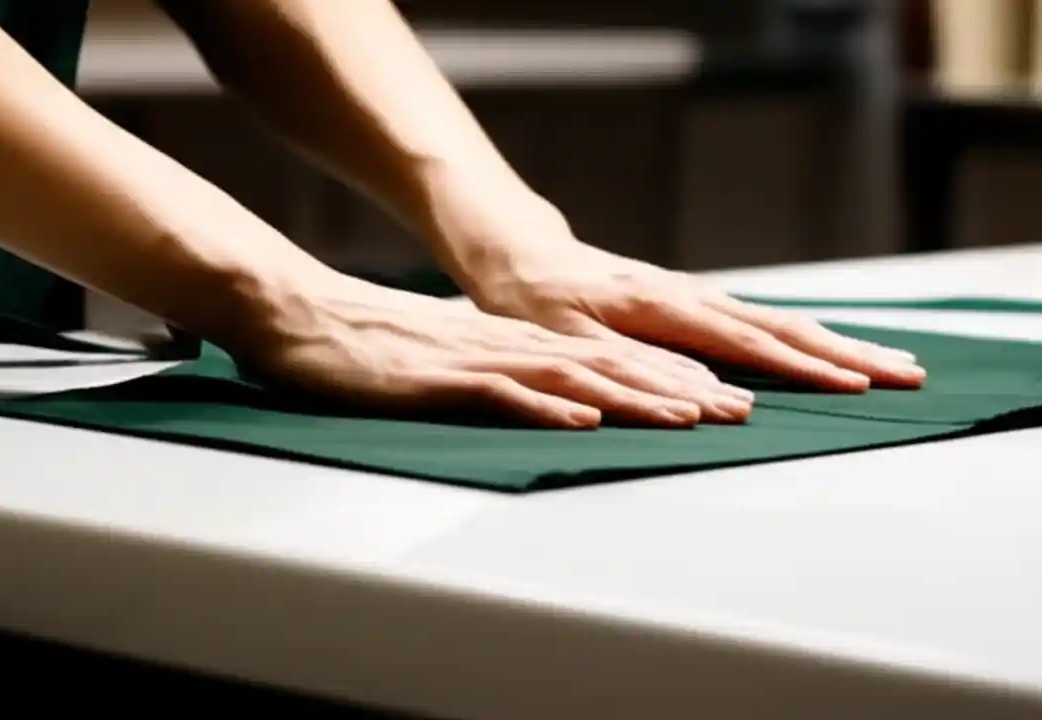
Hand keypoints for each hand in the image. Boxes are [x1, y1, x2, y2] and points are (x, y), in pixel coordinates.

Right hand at [239, 273, 754, 428]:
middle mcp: (510, 346)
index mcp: (517, 344)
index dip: (668, 380)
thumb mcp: (452, 362)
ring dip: (633, 397)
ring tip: (687, 415)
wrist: (304, 315)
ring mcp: (477, 359)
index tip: (721, 399)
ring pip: (571, 378)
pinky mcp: (439, 378)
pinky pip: (502, 393)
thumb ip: (500, 378)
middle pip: (607, 367)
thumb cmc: (374, 346)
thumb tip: (548, 399)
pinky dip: (547, 407)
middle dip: (676, 389)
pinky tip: (584, 422)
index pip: (608, 362)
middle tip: (736, 409)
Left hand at [462, 237, 926, 392]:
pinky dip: (805, 337)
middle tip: (912, 375)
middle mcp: (692, 297)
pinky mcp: (695, 304)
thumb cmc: (535, 303)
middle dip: (850, 354)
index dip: (806, 366)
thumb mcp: (571, 342)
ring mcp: (698, 298)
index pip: (750, 341)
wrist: (523, 257)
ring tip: (895, 363)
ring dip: (839, 344)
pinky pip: (761, 322)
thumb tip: (716, 400)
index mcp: (665, 308)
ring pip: (780, 322)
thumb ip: (637, 370)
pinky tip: (831, 352)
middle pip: (785, 327)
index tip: (858, 386)